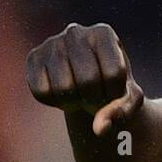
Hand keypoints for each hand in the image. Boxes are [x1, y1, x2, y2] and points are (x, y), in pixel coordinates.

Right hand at [26, 23, 142, 135]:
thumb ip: (122, 112)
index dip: (115, 93)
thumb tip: (99, 129)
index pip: (114, 73)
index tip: (113, 89)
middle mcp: (75, 32)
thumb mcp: (128, 98)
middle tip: (94, 94)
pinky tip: (62, 91)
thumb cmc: (113, 86)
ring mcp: (51, 43)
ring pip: (64, 88)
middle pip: (88, 81)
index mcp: (103, 33)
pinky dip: (54, 101)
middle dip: (95, 98)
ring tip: (79, 92)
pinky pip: (41, 92)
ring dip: (74, 102)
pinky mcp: (33, 58)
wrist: (88, 82)